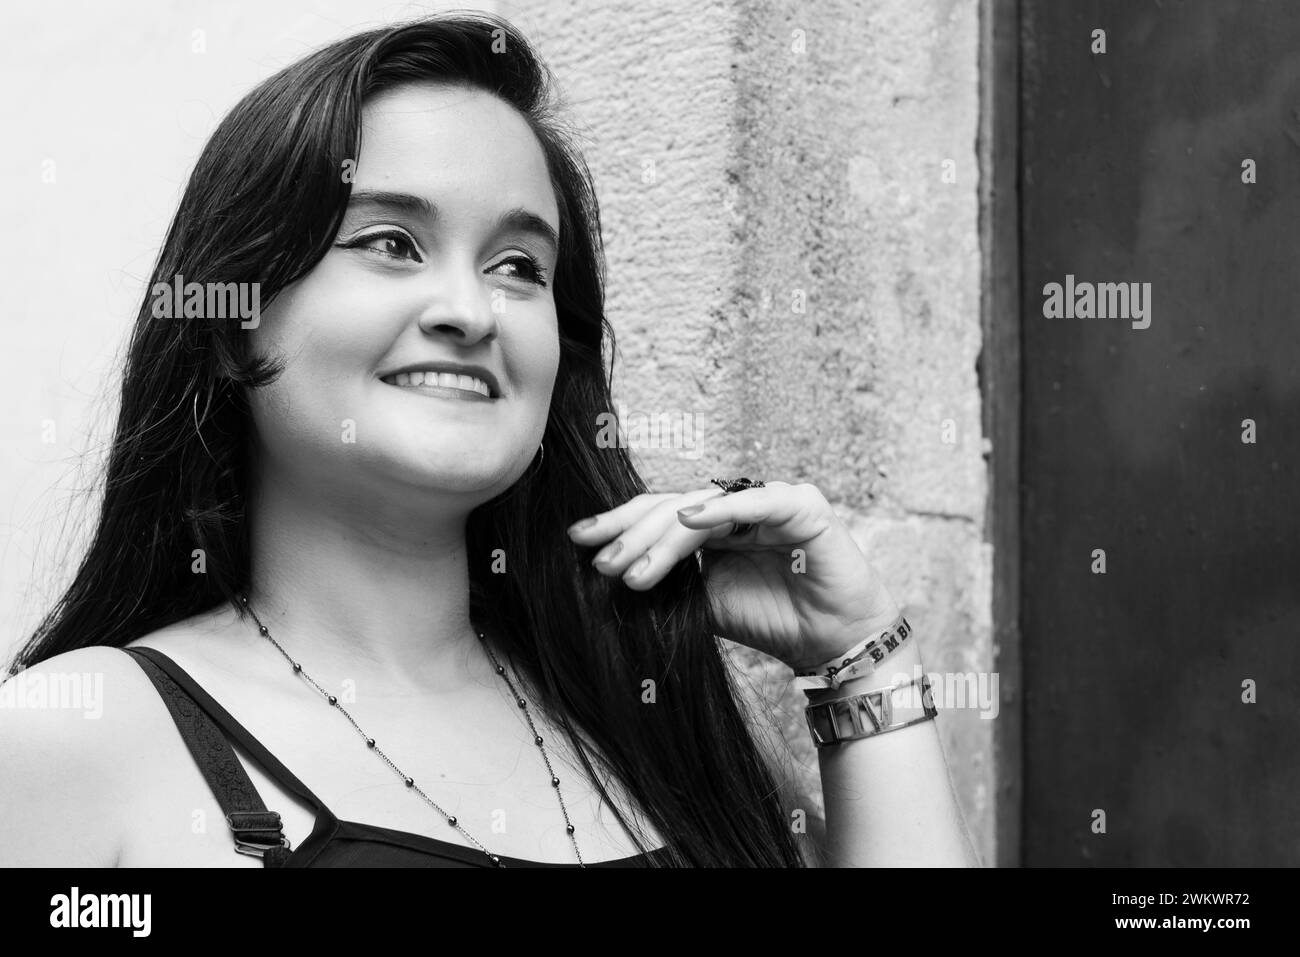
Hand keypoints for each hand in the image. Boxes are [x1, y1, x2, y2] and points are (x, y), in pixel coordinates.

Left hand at [566, 482, 901, 670]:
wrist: (831, 644)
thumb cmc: (772, 620)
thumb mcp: (704, 601)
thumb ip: (669, 579)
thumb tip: (610, 571)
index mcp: (715, 523)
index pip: (660, 515)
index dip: (620, 524)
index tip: (579, 540)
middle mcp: (739, 504)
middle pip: (673, 506)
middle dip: (632, 534)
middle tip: (599, 562)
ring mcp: (769, 499)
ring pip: (703, 507)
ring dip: (662, 537)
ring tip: (630, 569)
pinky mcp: (802, 505)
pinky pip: (753, 502)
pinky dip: (718, 510)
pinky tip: (688, 522)